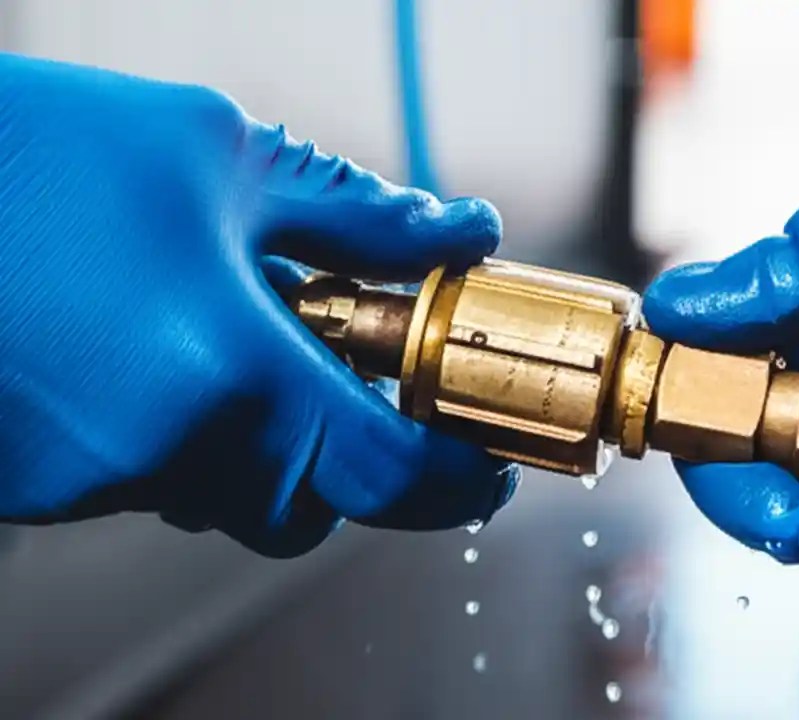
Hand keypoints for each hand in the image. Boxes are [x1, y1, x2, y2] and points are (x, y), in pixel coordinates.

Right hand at [0, 54, 517, 556]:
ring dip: (254, 432)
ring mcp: (83, 481)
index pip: (389, 478)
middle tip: (342, 369)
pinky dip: (175, 429)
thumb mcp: (212, 153)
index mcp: (227, 375)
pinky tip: (145, 345)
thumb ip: (354, 216)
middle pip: (309, 504)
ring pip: (225, 495)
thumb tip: (456, 232)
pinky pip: (146, 479)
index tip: (482, 463)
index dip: (454, 478)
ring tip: (217, 328)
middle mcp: (155, 453)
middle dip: (341, 446)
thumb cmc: (20, 154)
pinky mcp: (33, 484)